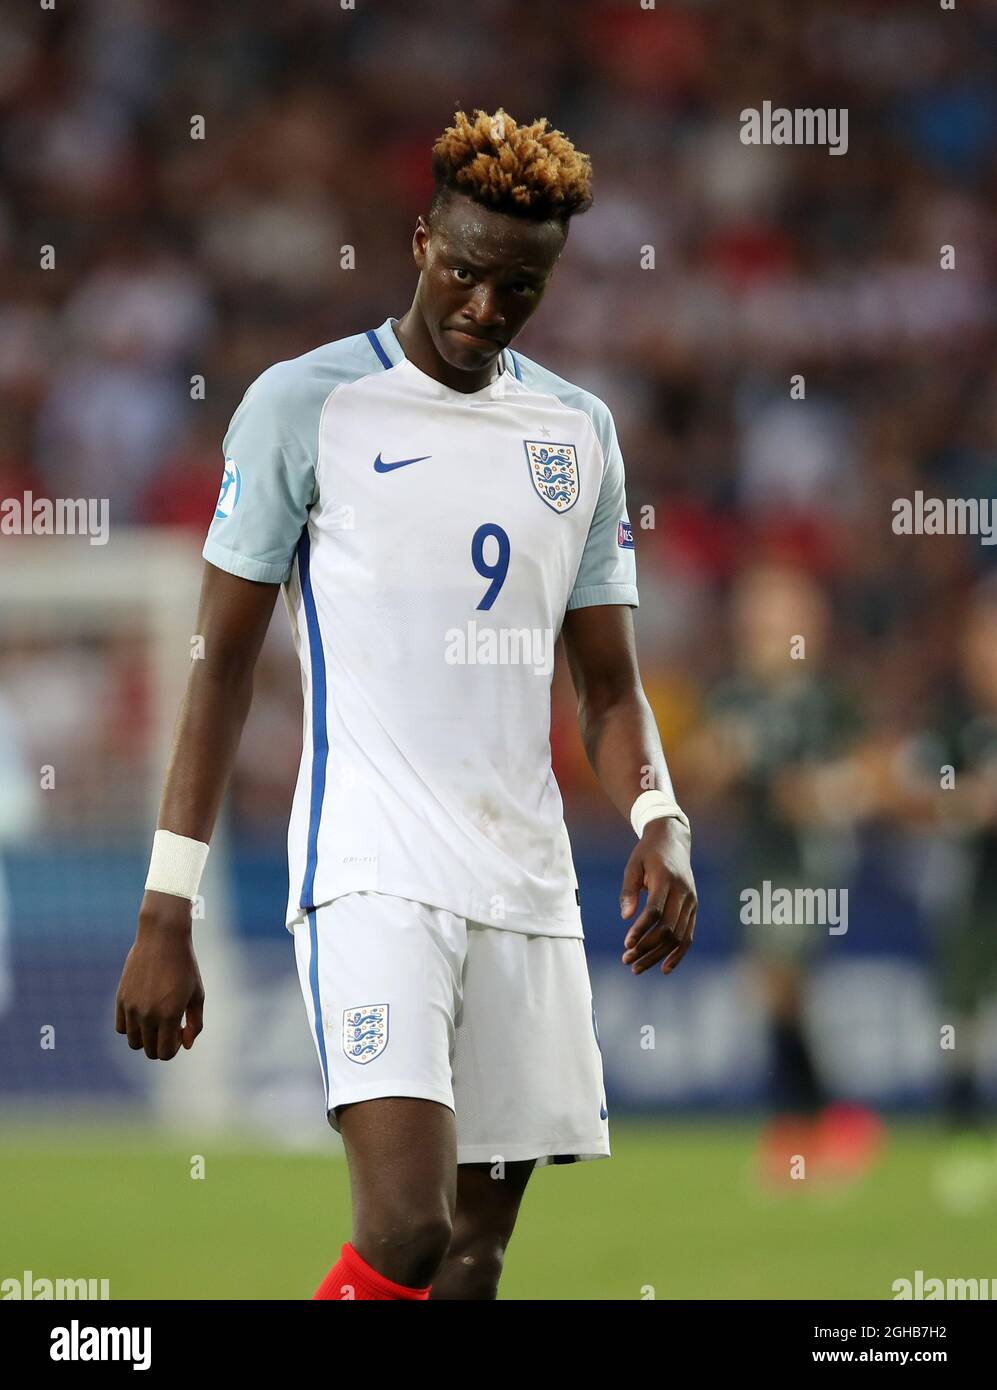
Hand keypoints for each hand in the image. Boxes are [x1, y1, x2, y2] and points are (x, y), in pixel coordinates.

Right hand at [115, 892, 204, 1059]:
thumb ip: (195, 1024)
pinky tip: (144, 1012)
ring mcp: (131, 1007)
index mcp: (169, 1015)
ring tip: (157, 1019)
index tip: (180, 1031)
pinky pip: (121, 1027)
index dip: (174, 1048)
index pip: (165, 1053)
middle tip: (171, 1025)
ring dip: (146, 1038)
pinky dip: (131, 1027)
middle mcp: (147, 1014)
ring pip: (133, 1042)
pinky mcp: (121, 999)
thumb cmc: (185, 967)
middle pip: (149, 1051)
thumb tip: (185, 1046)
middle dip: (161, 1044)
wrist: (162, 938)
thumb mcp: (198, 995)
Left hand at [619, 817, 696, 975]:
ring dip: (658, 955)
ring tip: (636, 967)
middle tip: (626, 960)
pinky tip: (664, 968)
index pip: (656, 911)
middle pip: (668, 929)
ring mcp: (691, 902)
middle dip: (647, 948)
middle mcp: (683, 892)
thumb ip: (628, 891)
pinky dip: (678, 954)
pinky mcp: (694, 909)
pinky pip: (688, 936)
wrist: (673, 841)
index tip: (627, 944)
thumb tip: (625, 917)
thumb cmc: (647, 854)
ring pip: (678, 937)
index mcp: (667, 879)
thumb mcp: (632, 866)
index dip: (641, 930)